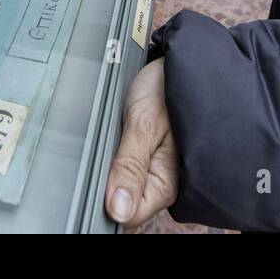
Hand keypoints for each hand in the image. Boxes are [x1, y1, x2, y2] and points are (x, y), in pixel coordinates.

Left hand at [105, 58, 178, 228]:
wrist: (185, 63)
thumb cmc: (168, 85)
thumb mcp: (143, 122)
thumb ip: (130, 166)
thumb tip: (118, 211)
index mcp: (167, 182)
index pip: (128, 215)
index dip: (106, 201)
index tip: (95, 174)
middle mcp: (166, 183)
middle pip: (126, 203)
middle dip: (109, 181)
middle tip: (109, 143)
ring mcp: (160, 172)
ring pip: (125, 186)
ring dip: (113, 166)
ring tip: (117, 134)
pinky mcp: (153, 159)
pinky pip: (130, 169)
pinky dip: (120, 156)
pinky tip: (121, 135)